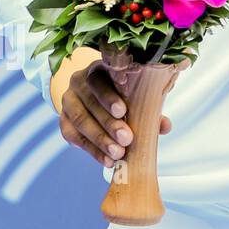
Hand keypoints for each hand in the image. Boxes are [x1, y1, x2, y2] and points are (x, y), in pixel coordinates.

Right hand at [58, 59, 175, 167]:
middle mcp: (79, 81)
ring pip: (80, 120)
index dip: (109, 96)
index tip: (123, 111)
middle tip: (126, 139)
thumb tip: (165, 126)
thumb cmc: (123, 91)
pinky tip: (106, 160)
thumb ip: (149, 107)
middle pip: (90, 102)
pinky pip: (73, 137)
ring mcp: (68, 100)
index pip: (100, 79)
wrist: (93, 93)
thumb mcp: (134, 93)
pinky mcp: (63, 119)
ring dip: (100, 139)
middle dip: (108, 123)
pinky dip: (92, 150)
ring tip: (118, 154)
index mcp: (99, 68)